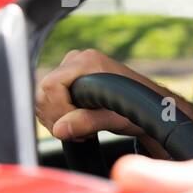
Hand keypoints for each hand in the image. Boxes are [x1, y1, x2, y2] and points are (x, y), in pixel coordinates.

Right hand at [35, 49, 192, 154]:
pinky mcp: (69, 78)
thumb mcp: (115, 119)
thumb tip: (60, 129)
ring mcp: (71, 67)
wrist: (148, 107)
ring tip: (81, 129)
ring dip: (57, 119)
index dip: (58, 110)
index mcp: (88, 62)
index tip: (74, 126)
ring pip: (43, 97)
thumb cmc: (138, 109)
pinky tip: (76, 123)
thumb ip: (88, 122)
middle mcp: (76, 59)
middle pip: (44, 91)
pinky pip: (49, 99)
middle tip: (79, 132)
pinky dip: (58, 116)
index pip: (51, 85)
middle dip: (56, 117)